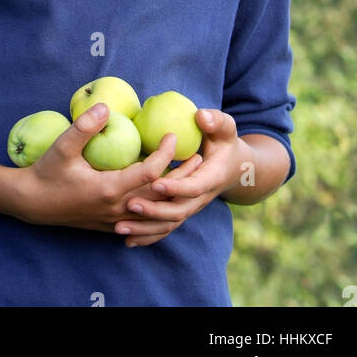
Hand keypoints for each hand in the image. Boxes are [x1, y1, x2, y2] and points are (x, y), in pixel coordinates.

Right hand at [12, 104, 182, 231]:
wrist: (32, 204)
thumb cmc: (46, 173)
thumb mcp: (62, 147)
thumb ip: (84, 127)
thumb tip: (104, 105)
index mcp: (109, 189)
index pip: (149, 172)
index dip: (164, 153)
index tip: (173, 135)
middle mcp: (117, 208)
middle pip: (160, 193)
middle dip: (181, 175)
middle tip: (198, 156)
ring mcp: (116, 220)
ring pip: (155, 210)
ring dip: (174, 193)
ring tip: (189, 176)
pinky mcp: (111, 225)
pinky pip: (144, 220)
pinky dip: (160, 209)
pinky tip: (167, 199)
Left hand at [114, 108, 245, 246]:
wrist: (236, 168)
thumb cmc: (225, 142)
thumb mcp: (226, 129)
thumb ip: (216, 121)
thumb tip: (200, 116)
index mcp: (211, 178)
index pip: (193, 187)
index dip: (175, 187)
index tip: (155, 183)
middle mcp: (200, 198)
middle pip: (178, 212)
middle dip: (153, 210)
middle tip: (129, 204)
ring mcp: (190, 208)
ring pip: (169, 224)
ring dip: (145, 228)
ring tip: (119, 227)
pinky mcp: (181, 212)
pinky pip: (164, 229)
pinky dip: (147, 236)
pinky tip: (127, 241)